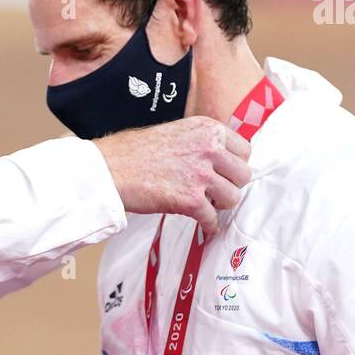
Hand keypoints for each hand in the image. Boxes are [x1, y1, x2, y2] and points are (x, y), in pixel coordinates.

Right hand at [93, 117, 251, 234]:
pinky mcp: (190, 200)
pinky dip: (209, 225)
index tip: (224, 172)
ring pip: (233, 197)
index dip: (234, 164)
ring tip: (206, 204)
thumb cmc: (134, 151)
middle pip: (243, 175)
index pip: (244, 150)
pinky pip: (213, 218)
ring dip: (220, 205)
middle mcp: (209, 148)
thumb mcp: (175, 132)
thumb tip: (221, 160)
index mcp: (207, 128)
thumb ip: (201, 142)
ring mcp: (201, 174)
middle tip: (214, 190)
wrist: (109, 168)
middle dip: (230, 185)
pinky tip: (203, 224)